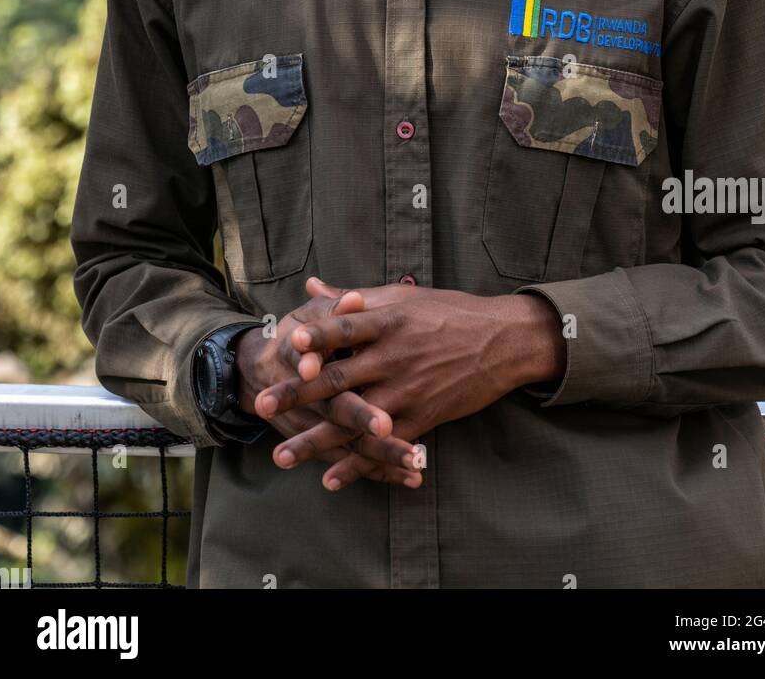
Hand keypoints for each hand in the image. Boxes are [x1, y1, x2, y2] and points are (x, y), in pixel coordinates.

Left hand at [260, 277, 564, 489]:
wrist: (503, 341)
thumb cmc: (449, 312)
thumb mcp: (403, 297)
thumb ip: (354, 298)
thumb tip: (312, 287)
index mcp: (388, 321)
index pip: (344, 327)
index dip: (317, 335)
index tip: (287, 343)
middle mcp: (393, 356)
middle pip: (338, 377)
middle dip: (297, 394)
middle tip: (261, 406)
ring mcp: (407, 390)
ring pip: (354, 419)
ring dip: (317, 441)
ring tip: (282, 456)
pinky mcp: (422, 418)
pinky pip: (384, 445)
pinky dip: (358, 463)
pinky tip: (332, 478)